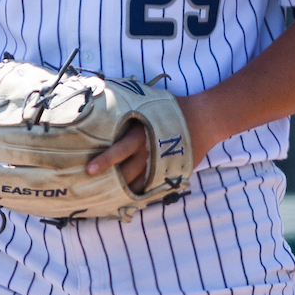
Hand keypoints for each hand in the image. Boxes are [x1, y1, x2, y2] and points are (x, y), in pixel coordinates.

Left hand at [86, 97, 221, 189]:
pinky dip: (140, 192)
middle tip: (94, 188)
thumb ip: (128, 106)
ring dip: (123, 190)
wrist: (204, 119)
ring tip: (108, 197)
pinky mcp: (170, 173)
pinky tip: (129, 195)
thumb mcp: (148, 102)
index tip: (90, 169)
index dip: (104, 161)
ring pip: (137, 184)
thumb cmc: (173, 108)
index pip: (118, 151)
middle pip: (125, 173)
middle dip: (109, 182)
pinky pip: (152, 187)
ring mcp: (160, 166)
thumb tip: (104, 97)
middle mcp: (148, 153)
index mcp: (141, 135)